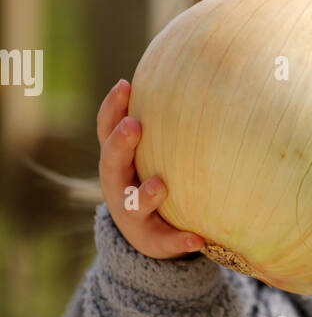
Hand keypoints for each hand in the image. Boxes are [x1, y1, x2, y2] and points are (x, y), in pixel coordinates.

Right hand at [97, 79, 204, 259]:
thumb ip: (163, 125)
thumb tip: (197, 75)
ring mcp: (132, 216)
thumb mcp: (152, 153)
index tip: (125, 85)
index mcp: (117, 161)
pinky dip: (179, 240)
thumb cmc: (153, 179)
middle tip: (134, 126)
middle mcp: (118, 186)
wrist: (149, 236)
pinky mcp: (152, 241)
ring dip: (144, 194)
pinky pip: (165, 241)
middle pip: (111, 163)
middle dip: (120, 144)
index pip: (107, 130)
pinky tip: (198, 239)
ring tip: (160, 186)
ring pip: (131, 205)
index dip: (113, 108)